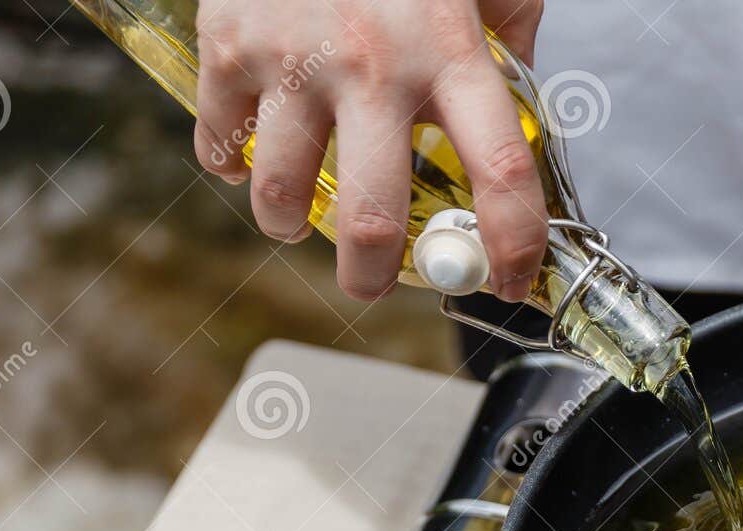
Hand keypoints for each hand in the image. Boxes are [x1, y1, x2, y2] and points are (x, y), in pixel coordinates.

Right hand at [194, 0, 547, 301]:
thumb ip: (509, 35)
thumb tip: (522, 106)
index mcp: (451, 50)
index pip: (500, 174)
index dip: (512, 246)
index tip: (509, 282)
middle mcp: (374, 64)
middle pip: (372, 216)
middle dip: (370, 276)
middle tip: (371, 283)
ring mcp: (294, 58)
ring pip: (283, 195)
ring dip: (289, 224)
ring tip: (300, 216)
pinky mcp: (228, 43)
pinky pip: (220, 142)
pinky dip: (233, 163)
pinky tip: (252, 150)